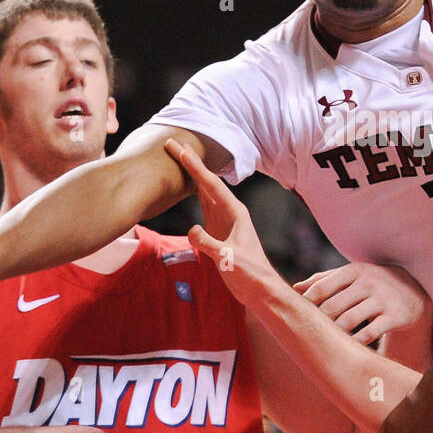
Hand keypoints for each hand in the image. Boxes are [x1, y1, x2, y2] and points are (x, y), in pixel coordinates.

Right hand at [165, 138, 276, 302]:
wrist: (260, 289)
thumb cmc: (250, 274)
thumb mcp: (228, 258)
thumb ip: (210, 244)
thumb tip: (192, 229)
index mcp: (235, 212)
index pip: (211, 184)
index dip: (195, 166)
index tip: (180, 149)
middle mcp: (230, 212)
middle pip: (206, 182)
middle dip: (190, 163)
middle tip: (173, 143)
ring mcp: (224, 221)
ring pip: (204, 191)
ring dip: (191, 175)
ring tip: (178, 158)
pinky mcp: (218, 232)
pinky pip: (204, 206)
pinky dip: (194, 193)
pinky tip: (189, 187)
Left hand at [294, 263, 432, 345]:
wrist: (413, 289)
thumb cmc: (371, 282)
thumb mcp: (351, 275)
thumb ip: (323, 280)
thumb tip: (294, 288)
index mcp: (353, 271)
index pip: (321, 288)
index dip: (306, 305)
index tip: (297, 317)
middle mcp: (368, 282)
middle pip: (332, 307)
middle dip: (319, 322)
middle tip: (310, 334)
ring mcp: (382, 299)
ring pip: (349, 321)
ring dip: (335, 334)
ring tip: (327, 341)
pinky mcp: (394, 316)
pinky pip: (370, 333)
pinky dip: (356, 342)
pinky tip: (348, 346)